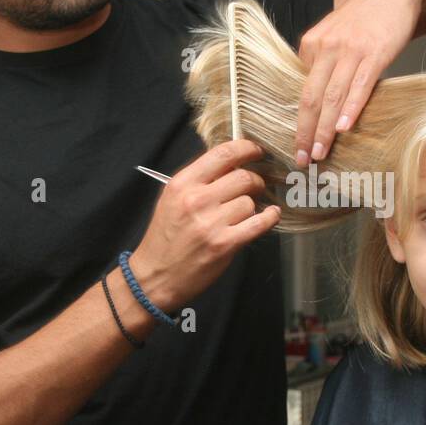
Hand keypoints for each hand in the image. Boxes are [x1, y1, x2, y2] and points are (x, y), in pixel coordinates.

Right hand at [128, 139, 277, 311]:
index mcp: (182, 184)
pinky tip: (270, 216)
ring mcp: (211, 223)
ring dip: (253, 206)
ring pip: (250, 202)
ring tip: (245, 212)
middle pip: (243, 177)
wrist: (155, 276)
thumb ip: (200, 180)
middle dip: (255, 181)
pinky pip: (259, 223)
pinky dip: (269, 218)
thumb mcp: (173, 199)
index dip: (246, 148)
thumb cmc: (165, 238)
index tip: (256, 151)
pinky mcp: (224, 244)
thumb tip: (233, 163)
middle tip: (255, 187)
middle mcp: (196, 200)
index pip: (222, 154)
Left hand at [294, 0, 421, 164]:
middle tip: (301, 159)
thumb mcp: (334, 33)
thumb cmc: (366, 15)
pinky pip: (359, 85)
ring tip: (319, 153)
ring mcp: (350, 51)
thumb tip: (319, 93)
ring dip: (323, 129)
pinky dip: (350, 108)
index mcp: (312, 45)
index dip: (297, 121)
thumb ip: (323, 60)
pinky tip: (343, 128)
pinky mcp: (374, 53)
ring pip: (331, 96)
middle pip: (310, 97)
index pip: (300, 90)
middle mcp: (326, 48)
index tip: (296, 145)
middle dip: (303, 132)